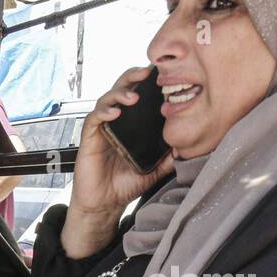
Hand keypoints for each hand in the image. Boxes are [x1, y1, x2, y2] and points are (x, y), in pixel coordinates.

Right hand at [70, 67, 175, 221]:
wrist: (105, 204)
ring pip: (106, 99)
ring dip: (119, 93)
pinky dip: (103, 112)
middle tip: (146, 72)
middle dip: (132, 76)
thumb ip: (170, 156)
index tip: (162, 73)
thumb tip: (188, 145)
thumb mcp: (155, 169)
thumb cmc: (126, 184)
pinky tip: (114, 113)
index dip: (147, 81)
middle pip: (121, 88)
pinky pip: (93, 119)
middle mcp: (116, 122)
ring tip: (133, 96)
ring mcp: (101, 129)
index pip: (138, 94)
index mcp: (132, 124)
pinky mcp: (88, 139)